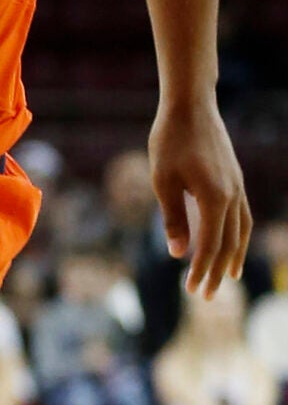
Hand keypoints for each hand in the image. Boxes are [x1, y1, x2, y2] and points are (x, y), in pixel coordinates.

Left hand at [148, 95, 250, 297]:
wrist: (191, 108)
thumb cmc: (169, 142)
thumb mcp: (162, 181)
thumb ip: (172, 218)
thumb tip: (178, 253)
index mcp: (214, 197)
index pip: (210, 245)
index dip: (201, 270)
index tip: (191, 291)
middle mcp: (232, 194)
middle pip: (228, 243)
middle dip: (215, 271)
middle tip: (204, 296)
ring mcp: (237, 186)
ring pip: (241, 230)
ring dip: (233, 255)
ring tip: (227, 276)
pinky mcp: (234, 180)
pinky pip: (241, 214)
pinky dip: (238, 233)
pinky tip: (231, 242)